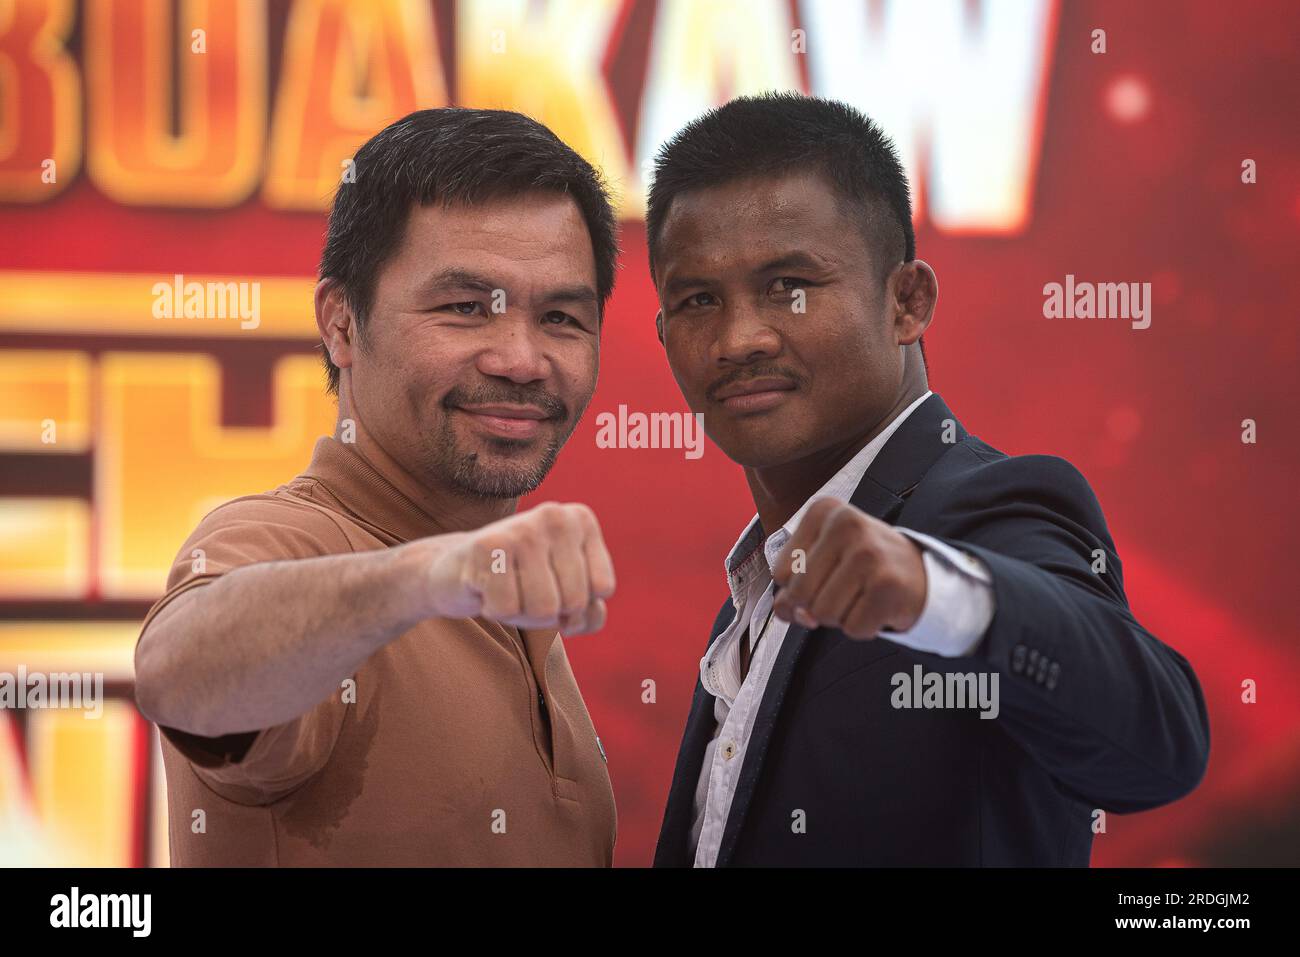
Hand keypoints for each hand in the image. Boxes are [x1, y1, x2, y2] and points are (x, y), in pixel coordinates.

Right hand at [425, 502, 615, 634]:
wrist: (455, 571)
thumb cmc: (519, 583)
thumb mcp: (565, 595)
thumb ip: (590, 613)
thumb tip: (580, 619)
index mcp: (580, 520)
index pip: (602, 587)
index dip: (577, 604)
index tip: (553, 586)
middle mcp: (555, 516)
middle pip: (573, 601)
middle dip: (548, 612)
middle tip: (524, 589)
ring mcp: (521, 528)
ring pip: (543, 609)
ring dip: (521, 614)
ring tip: (506, 589)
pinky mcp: (487, 546)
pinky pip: (507, 610)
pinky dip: (495, 611)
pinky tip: (485, 588)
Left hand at [770, 498, 925, 639]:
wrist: (919, 573)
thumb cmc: (862, 566)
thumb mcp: (822, 561)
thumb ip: (793, 586)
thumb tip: (791, 612)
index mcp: (823, 512)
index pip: (780, 573)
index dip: (796, 588)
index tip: (825, 577)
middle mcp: (846, 525)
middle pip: (799, 595)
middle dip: (816, 607)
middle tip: (844, 591)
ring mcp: (868, 553)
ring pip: (823, 614)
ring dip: (840, 617)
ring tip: (861, 596)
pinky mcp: (888, 584)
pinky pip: (853, 628)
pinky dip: (863, 627)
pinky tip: (877, 606)